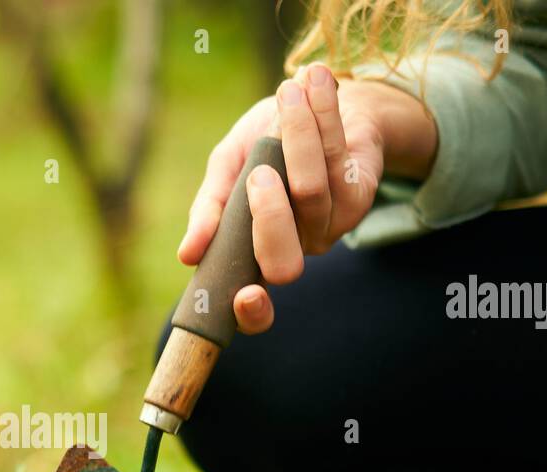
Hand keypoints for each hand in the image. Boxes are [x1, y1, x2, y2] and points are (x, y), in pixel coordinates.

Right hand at [177, 64, 436, 332]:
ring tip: (286, 94)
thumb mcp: (226, 170)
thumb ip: (209, 209)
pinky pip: (335, 160)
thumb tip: (187, 255)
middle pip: (285, 264)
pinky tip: (312, 84)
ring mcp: (329, 227)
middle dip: (270, 218)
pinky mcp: (359, 195)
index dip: (251, 313)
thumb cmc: (264, 142)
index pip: (254, 311)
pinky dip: (322, 116)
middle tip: (258, 173)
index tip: (245, 296)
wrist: (319, 105)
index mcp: (253, 254)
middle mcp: (294, 250)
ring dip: (297, 137)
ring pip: (311, 194)